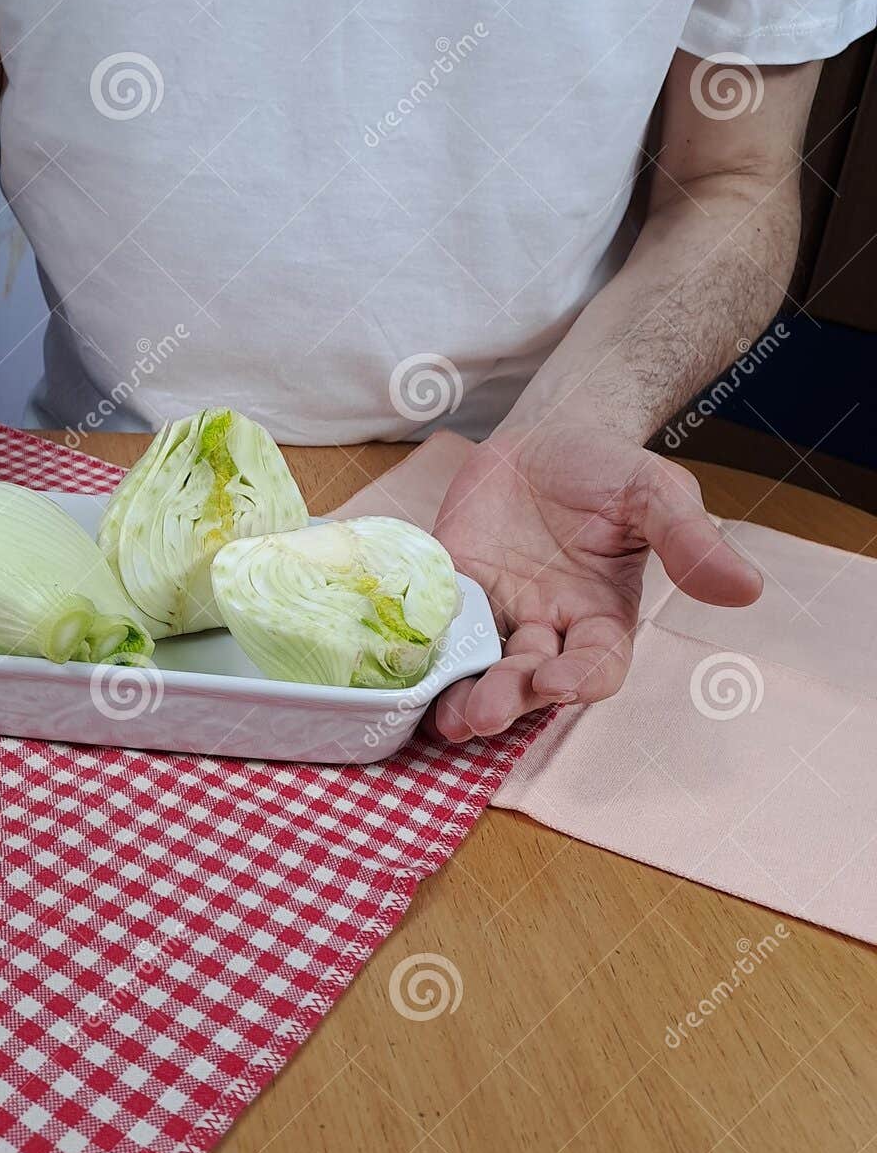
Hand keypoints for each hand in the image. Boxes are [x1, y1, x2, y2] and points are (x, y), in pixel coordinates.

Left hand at [431, 424, 762, 739]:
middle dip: (508, 699)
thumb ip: (690, 540)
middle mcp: (548, 627)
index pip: (596, 666)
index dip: (579, 681)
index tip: (558, 682)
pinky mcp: (451, 593)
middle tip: (483, 712)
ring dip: (462, 695)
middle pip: (530, 681)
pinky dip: (423, 652)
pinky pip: (436, 630)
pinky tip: (405, 668)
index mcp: (602, 616)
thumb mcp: (655, 492)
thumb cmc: (608, 469)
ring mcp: (497, 613)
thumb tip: (748, 588)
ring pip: (480, 670)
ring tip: (447, 716)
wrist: (545, 436)